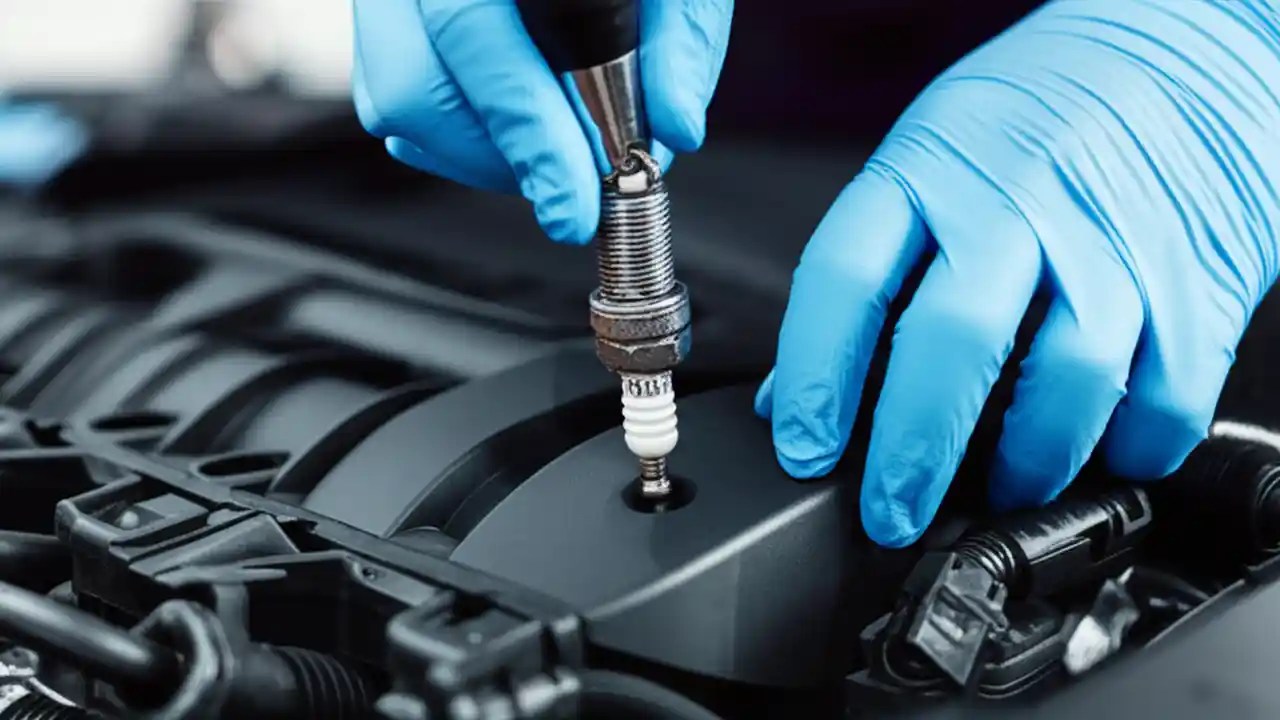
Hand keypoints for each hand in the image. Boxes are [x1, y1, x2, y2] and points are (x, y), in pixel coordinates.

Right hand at [350, 0, 731, 244]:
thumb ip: (681, 33)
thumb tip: (674, 129)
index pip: (474, 35)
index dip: (527, 136)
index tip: (574, 209)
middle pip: (415, 90)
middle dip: (506, 157)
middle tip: (581, 182)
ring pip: (398, 105)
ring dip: (488, 151)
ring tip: (565, 137)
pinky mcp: (385, 19)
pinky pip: (395, 97)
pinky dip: (466, 130)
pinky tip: (526, 110)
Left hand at [755, 0, 1279, 546]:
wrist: (1189, 41)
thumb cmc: (1044, 110)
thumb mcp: (930, 158)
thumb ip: (869, 271)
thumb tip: (798, 391)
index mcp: (929, 166)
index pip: (846, 278)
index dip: (815, 378)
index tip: (805, 449)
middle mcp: (1018, 198)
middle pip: (951, 342)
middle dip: (911, 453)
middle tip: (893, 512)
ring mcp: (1113, 236)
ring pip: (1066, 379)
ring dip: (1026, 463)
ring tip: (1001, 488)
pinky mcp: (1198, 276)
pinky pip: (1167, 392)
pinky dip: (1131, 447)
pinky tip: (1104, 451)